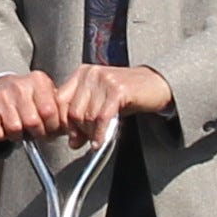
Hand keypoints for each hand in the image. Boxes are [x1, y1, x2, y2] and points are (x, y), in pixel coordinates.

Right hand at [0, 69, 70, 145]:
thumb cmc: (26, 98)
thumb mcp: (45, 95)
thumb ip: (58, 110)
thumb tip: (69, 129)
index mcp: (39, 81)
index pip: (50, 111)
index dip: (52, 127)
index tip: (51, 130)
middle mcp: (20, 86)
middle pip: (33, 122)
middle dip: (37, 134)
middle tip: (36, 132)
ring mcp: (2, 96)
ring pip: (15, 129)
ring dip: (18, 136)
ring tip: (20, 129)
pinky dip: (1, 136)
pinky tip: (5, 129)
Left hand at [47, 61, 169, 141]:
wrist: (157, 85)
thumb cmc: (128, 95)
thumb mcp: (101, 105)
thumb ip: (84, 120)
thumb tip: (72, 142)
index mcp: (82, 74)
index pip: (59, 101)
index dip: (63, 123)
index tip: (71, 137)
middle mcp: (90, 73)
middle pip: (73, 111)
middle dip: (80, 131)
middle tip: (89, 141)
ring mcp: (104, 79)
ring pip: (87, 116)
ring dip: (93, 133)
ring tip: (101, 138)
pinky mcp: (117, 89)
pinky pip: (102, 118)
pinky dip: (101, 133)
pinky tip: (103, 141)